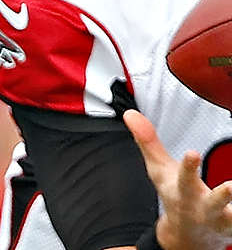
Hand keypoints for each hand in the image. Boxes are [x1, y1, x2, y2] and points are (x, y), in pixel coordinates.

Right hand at [124, 109, 231, 249]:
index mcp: (183, 191)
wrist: (187, 237)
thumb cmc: (175, 197)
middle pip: (213, 201)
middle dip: (222, 195)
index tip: (193, 154)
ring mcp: (222, 217)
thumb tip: (131, 114)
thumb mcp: (159, 172)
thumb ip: (148, 142)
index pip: (184, 177)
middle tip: (230, 186)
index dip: (188, 166)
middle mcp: (203, 206)